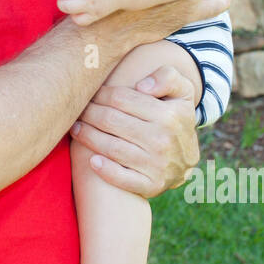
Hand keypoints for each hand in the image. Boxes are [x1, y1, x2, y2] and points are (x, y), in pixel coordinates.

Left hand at [71, 64, 199, 196]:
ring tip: (76, 128)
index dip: (101, 94)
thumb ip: (167, 77)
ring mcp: (157, 165)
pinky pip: (123, 179)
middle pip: (111, 121)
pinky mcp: (151, 186)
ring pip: (111, 147)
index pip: (121, 99)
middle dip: (89, 113)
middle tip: (78, 110)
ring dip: (87, 136)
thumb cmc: (175, 118)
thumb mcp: (181, 92)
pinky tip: (92, 160)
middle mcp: (163, 140)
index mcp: (169, 115)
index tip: (91, 93)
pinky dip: (105, 170)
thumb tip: (143, 87)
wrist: (188, 159)